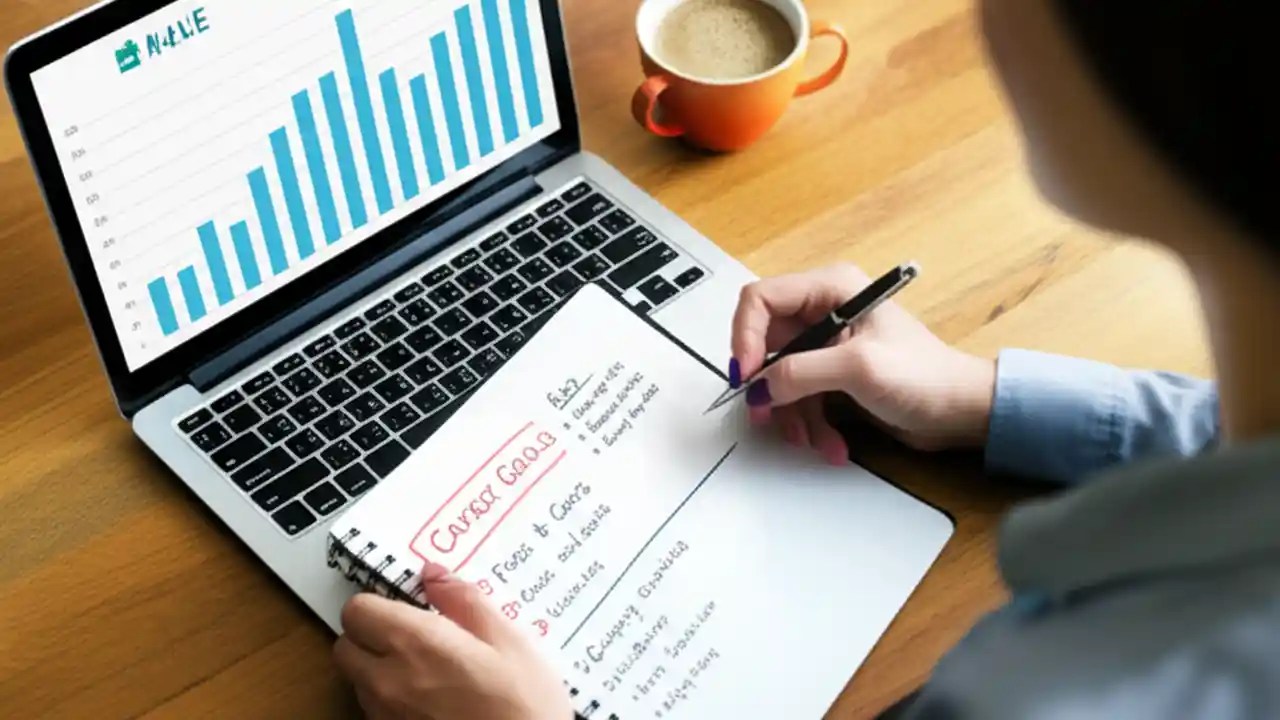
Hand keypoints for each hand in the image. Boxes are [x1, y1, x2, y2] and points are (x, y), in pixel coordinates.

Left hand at [334, 563, 571, 719]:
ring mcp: (385, 717)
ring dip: (377, 670)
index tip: (406, 607)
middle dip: (369, 636)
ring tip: (427, 672)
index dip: (378, 604)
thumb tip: (433, 574)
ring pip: (357, 681)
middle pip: (344, 646)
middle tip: (411, 638)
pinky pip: (374, 712)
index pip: (357, 609)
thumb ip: (465, 601)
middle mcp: (388, 681)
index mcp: (415, 644)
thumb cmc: (524, 705)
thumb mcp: (510, 641)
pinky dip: (390, 701)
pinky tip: (431, 702)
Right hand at [731, 264, 996, 458]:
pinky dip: (809, 424)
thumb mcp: (859, 368)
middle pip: (765, 344)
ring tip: (812, 437)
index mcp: (832, 289)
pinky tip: (831, 441)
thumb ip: (801, 372)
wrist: (961, 412)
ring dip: (792, 414)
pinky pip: (798, 398)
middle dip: (768, 386)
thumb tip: (759, 385)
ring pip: (779, 378)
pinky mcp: (831, 375)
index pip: (761, 299)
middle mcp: (825, 311)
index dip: (745, 336)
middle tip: (766, 413)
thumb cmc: (929, 376)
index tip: (747, 374)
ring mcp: (827, 346)